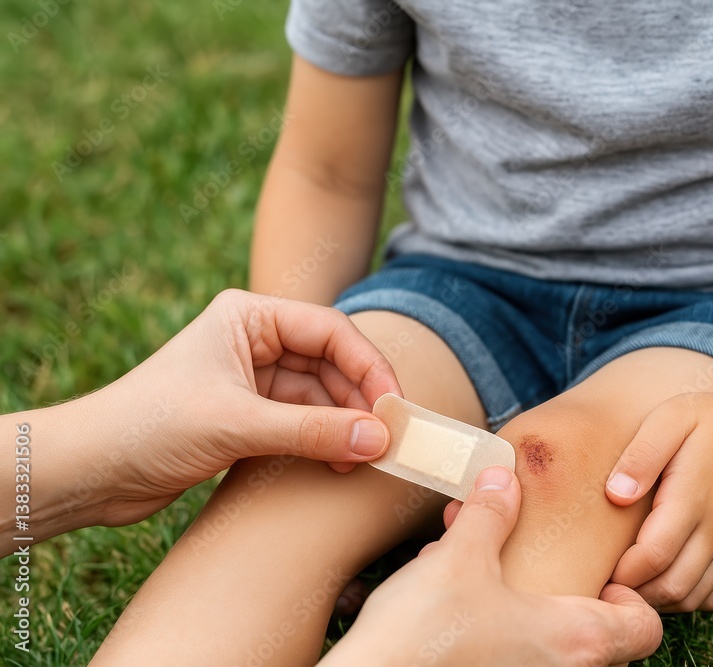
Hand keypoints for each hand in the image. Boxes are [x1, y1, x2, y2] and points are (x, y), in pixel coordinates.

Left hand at [8, 289, 400, 543]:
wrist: (89, 470)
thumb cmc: (150, 426)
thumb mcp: (238, 425)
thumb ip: (313, 432)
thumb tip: (380, 440)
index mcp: (248, 317)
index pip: (330, 331)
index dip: (369, 366)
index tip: (393, 407)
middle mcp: (254, 341)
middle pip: (331, 364)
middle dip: (360, 401)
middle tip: (388, 439)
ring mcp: (252, 380)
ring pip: (320, 396)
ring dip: (345, 426)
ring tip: (365, 458)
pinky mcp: (248, 417)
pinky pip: (302, 423)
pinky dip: (324, 442)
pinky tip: (340, 464)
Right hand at [325, 467, 662, 666]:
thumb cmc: (423, 635)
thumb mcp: (459, 558)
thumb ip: (490, 514)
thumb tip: (503, 478)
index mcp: (576, 641)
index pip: (646, 629)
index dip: (633, 596)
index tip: (599, 570)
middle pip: (602, 641)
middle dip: (567, 593)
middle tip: (533, 561)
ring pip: (552, 650)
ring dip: (526, 609)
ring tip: (478, 570)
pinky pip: (513, 660)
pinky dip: (498, 632)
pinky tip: (452, 600)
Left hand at [604, 391, 712, 611]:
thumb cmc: (708, 420)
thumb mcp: (670, 419)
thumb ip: (641, 456)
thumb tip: (616, 494)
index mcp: (692, 498)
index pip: (653, 556)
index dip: (621, 572)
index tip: (599, 567)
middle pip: (672, 586)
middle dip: (633, 593)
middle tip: (606, 582)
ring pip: (693, 598)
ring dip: (656, 600)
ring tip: (629, 585)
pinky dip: (686, 600)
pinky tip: (662, 581)